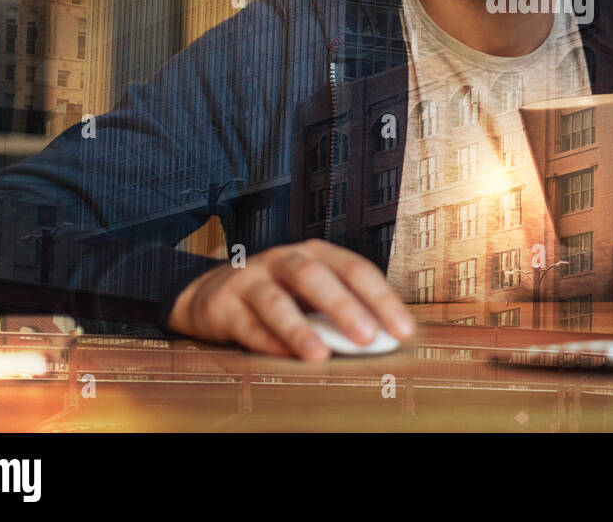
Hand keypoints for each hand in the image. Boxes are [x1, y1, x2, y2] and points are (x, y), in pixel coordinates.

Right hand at [166, 239, 415, 359]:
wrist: (209, 294)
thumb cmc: (278, 294)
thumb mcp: (310, 293)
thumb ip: (341, 311)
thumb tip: (383, 340)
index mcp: (314, 253)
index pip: (355, 269)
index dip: (381, 299)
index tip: (403, 330)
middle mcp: (282, 259)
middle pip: (315, 276)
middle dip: (344, 306)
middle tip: (368, 337)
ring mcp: (250, 279)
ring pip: (276, 301)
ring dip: (300, 329)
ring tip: (320, 355)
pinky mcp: (223, 304)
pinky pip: (247, 326)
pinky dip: (267, 343)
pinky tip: (285, 358)